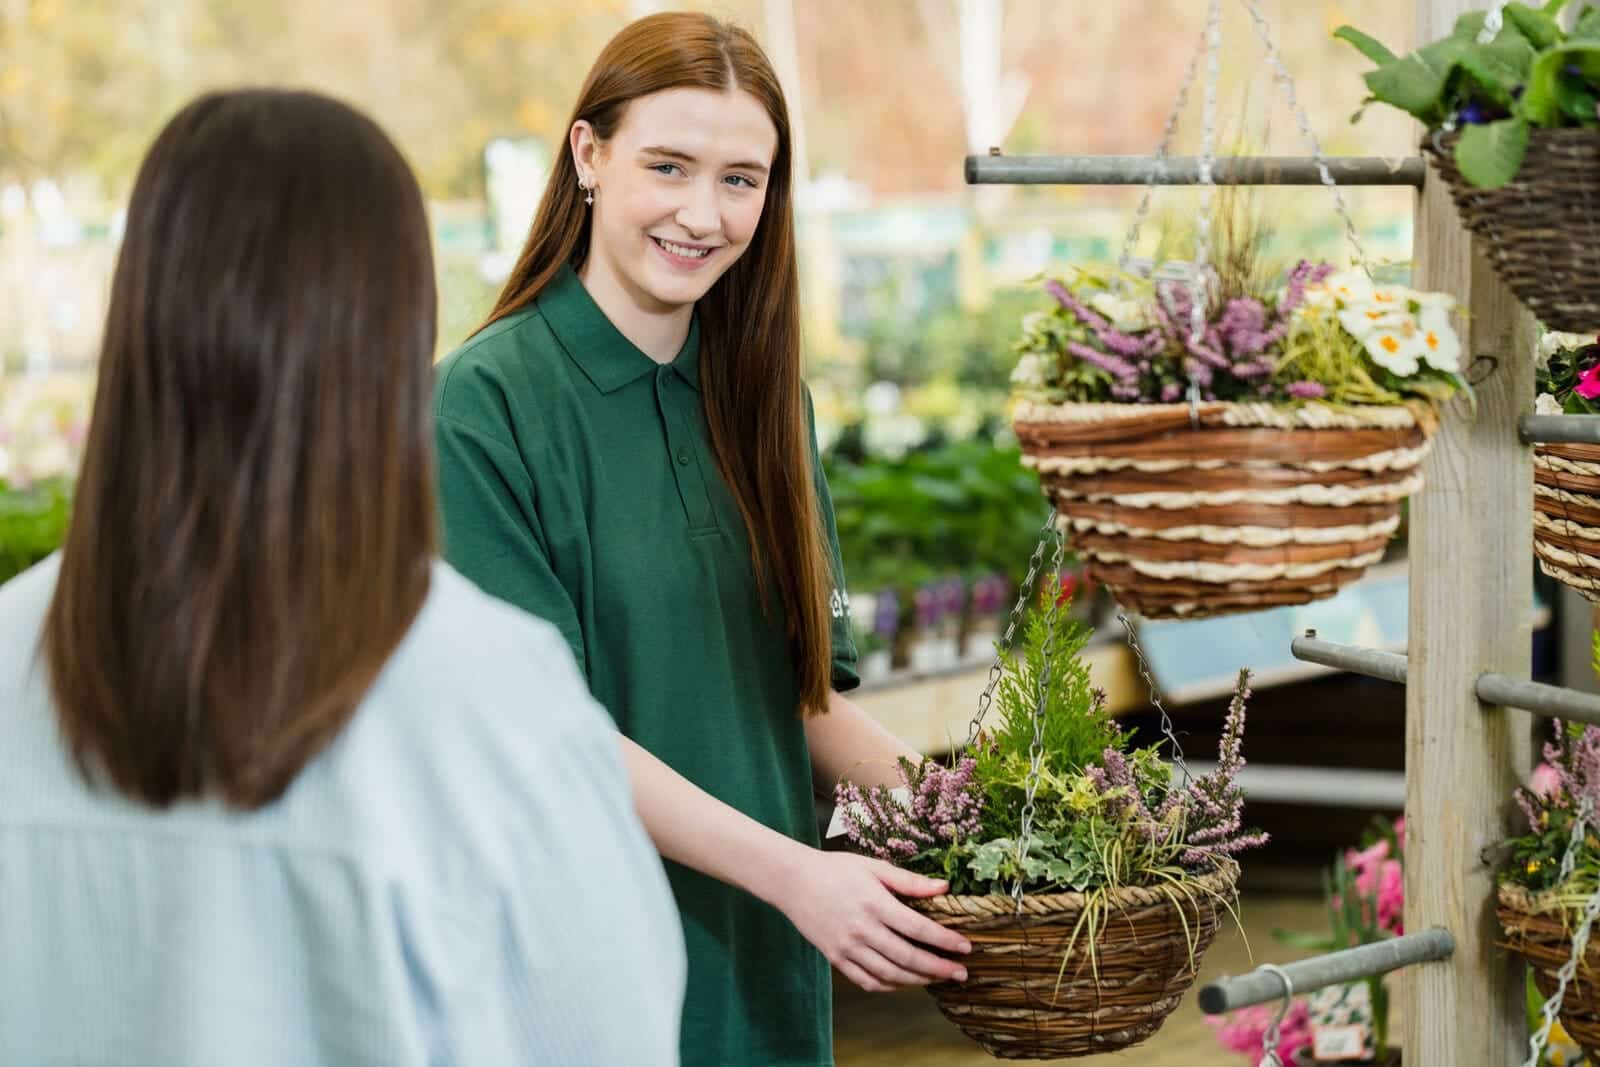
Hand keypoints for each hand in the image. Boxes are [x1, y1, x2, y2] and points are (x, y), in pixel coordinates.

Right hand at [773, 851, 971, 992]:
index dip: (944, 941)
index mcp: (874, 903)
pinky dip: (890, 986)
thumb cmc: (835, 869)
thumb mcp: (873, 866)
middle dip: (938, 968)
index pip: (918, 928)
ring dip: (918, 980)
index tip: (966, 947)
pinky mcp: (836, 959)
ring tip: (938, 978)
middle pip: (907, 957)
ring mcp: (847, 947)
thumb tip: (944, 888)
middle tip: (961, 972)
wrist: (793, 881)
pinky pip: (867, 981)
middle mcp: (861, 929)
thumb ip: (909, 881)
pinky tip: (906, 981)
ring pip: (889, 974)